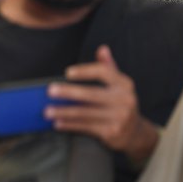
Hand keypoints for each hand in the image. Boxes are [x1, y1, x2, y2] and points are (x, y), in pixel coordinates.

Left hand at [46, 45, 158, 163]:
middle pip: (91, 94)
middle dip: (68, 92)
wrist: (135, 132)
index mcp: (124, 83)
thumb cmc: (119, 102)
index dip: (85, 71)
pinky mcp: (112, 132)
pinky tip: (57, 123)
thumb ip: (108, 66)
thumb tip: (103, 48)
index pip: (104, 72)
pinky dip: (70, 125)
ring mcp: (119, 117)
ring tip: (47, 111)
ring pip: (85, 113)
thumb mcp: (118, 84)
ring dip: (64, 112)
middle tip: (50, 91)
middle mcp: (124, 99)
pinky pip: (86, 127)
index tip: (67, 73)